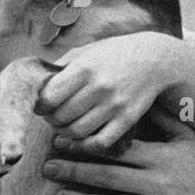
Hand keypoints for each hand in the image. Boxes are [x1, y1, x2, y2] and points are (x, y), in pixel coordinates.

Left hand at [36, 32, 184, 153]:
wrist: (156, 58)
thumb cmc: (116, 53)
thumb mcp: (89, 50)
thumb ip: (63, 63)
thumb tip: (38, 79)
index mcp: (85, 67)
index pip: (49, 96)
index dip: (40, 105)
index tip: (40, 106)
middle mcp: (99, 86)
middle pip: (61, 116)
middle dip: (51, 120)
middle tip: (52, 117)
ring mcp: (114, 105)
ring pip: (77, 132)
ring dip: (65, 132)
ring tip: (65, 126)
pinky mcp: (128, 119)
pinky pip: (100, 142)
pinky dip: (86, 144)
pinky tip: (83, 136)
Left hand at [40, 106, 194, 194]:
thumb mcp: (184, 134)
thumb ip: (160, 117)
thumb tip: (138, 95)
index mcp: (158, 156)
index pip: (116, 150)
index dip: (87, 146)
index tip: (62, 143)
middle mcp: (156, 182)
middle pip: (108, 177)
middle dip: (76, 172)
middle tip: (49, 168)